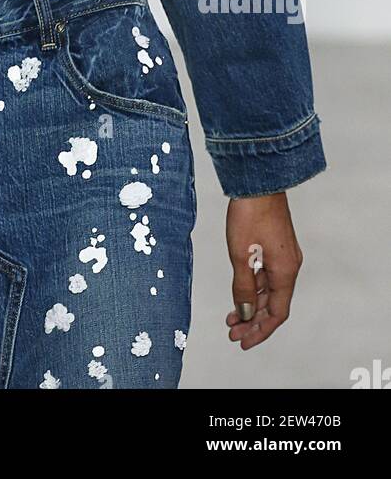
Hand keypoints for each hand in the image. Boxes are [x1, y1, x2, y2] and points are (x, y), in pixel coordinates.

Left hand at [225, 192, 302, 348]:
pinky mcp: (275, 245)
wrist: (258, 180)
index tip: (243, 342)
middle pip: (274, 304)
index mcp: (285, 272)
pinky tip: (239, 292)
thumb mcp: (240, 254)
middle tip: (232, 333)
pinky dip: (252, 288)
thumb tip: (245, 314)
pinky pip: (266, 275)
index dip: (261, 331)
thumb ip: (243, 287)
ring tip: (231, 317)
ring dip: (251, 305)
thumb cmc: (249, 214)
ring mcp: (283, 255)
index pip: (277, 313)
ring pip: (268, 290)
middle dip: (254, 321)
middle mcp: (289, 266)